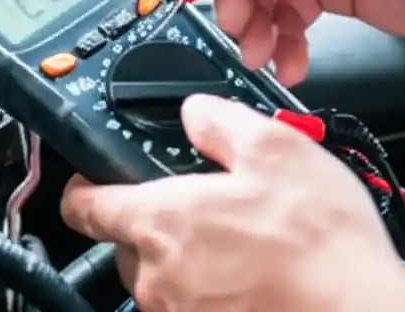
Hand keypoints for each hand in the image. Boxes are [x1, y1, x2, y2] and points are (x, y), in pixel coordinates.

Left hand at [60, 95, 404, 311]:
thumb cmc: (320, 244)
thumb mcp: (275, 149)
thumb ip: (220, 121)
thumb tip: (196, 112)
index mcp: (159, 222)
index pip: (83, 207)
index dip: (84, 188)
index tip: (95, 182)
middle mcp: (157, 277)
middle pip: (126, 244)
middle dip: (155, 223)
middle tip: (205, 207)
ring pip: (160, 280)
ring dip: (187, 261)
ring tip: (241, 245)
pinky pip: (190, 307)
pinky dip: (211, 293)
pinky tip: (254, 278)